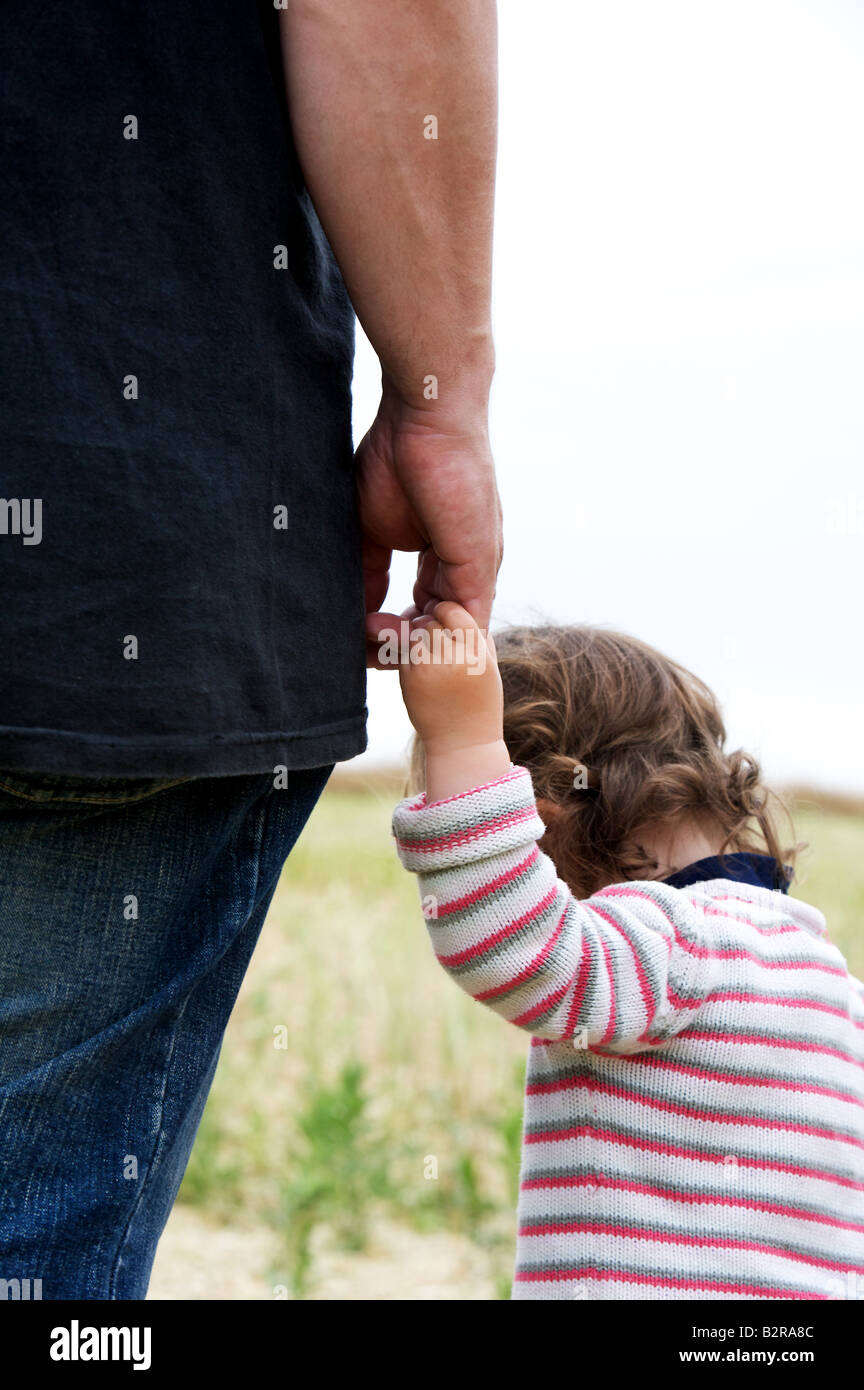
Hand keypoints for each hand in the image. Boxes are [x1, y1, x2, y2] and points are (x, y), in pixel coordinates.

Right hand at [357, 387, 502, 668]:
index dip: (391, 633)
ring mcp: (475, 569)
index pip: (423, 613)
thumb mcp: (372, 528)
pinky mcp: (477, 566)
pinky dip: (430, 640)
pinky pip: (460, 624)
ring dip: (410, 648)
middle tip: (364, 649)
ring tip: (373, 646)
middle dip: (400, 647)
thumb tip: (354, 610)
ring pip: (449, 634)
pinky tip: (395, 643)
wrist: (426, 416)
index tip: (357, 636)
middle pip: (437, 631)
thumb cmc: (397, 458)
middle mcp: (466, 569)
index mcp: (445, 559)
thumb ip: (367, 572)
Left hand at [397, 601, 510, 800]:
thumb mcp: (489, 666)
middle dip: (430, 627)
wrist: (463, 743)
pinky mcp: (411, 679)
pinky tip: (422, 673)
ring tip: (430, 658)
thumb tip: (461, 605)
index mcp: (478, 652)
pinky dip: (409, 657)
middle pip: (430, 622)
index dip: (446, 612)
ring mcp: (431, 668)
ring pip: (414, 635)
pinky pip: (403, 653)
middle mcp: (455, 657)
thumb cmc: (480, 703)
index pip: (453, 611)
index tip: (445, 622)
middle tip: (436, 643)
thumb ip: (479, 635)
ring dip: (418, 641)